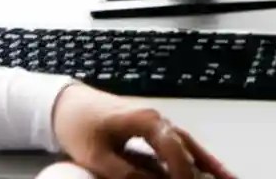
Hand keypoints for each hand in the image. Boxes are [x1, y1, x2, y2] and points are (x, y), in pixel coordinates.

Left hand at [51, 83, 235, 178]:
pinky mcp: (152, 131)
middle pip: (189, 146)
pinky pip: (179, 147)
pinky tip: (207, 172)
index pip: (173, 149)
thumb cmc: (79, 127)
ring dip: (209, 164)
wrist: (66, 104)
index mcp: (146, 120)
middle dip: (208, 168)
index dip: (183, 172)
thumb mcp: (96, 156)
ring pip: (189, 146)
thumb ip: (124, 173)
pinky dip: (196, 159)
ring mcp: (157, 123)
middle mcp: (158, 119)